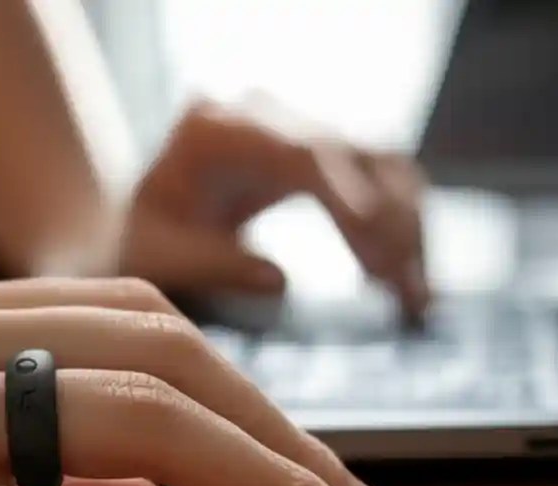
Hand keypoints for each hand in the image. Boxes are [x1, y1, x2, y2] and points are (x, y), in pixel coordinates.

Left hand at [121, 96, 429, 316]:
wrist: (145, 224)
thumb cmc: (142, 242)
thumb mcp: (158, 259)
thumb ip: (210, 265)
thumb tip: (279, 281)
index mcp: (213, 130)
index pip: (295, 151)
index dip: (343, 190)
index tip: (371, 233)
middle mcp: (264, 116)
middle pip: (351, 152)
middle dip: (388, 220)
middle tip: (405, 290)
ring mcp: (298, 129)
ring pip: (381, 163)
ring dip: (407, 228)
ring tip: (415, 297)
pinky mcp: (324, 156)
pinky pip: (382, 182)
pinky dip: (402, 229)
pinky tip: (410, 282)